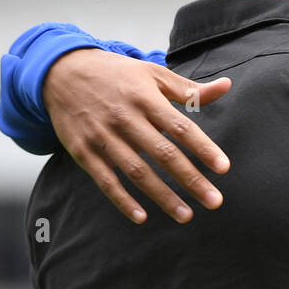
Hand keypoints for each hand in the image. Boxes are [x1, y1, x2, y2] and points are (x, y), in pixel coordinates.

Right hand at [42, 48, 232, 223]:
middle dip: (190, 179)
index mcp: (146, 99)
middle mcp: (125, 118)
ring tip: (186, 215)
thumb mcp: (153, 73)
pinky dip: (122, 200)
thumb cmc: (117, 74)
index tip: (223, 168)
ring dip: (163, 196)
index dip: (203, 148)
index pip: (181, 127)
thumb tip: (226, 86)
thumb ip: (189, 89)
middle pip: (163, 153)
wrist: (61, 71)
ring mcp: (103, 136)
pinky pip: (105, 180)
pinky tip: (142, 217)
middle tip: (214, 201)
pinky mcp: (83, 151)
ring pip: (137, 172)